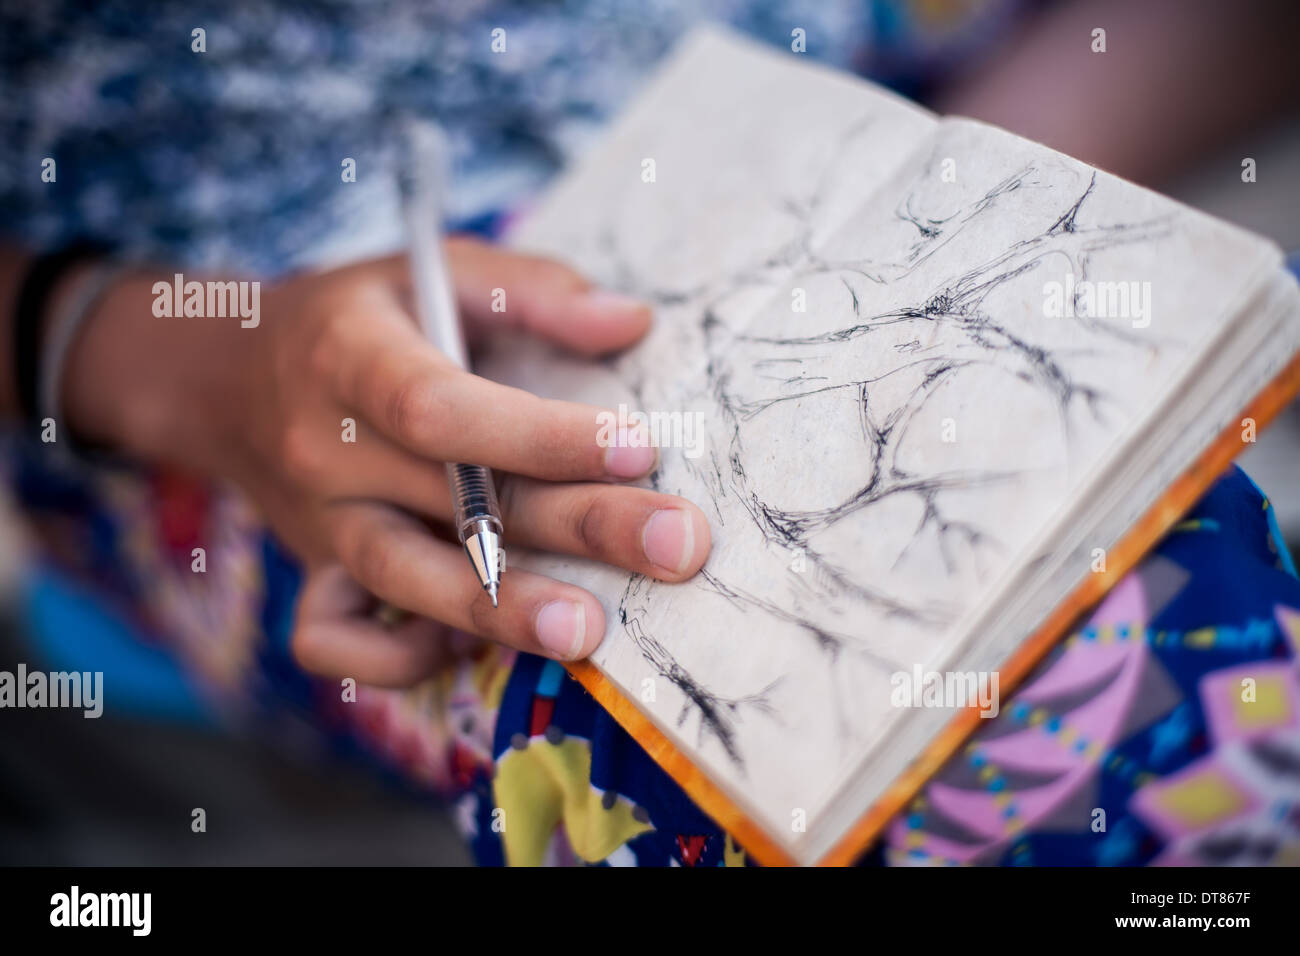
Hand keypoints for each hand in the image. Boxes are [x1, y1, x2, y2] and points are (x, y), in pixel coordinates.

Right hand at [64, 238, 710, 683]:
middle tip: (679, 545)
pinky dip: (395, 655)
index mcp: (352, 357)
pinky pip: (333, 639)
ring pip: (403, 579)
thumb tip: (631, 323)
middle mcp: (327, 447)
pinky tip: (465, 642)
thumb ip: (531, 290)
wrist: (229, 373)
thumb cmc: (359, 316)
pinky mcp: (310, 571)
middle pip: (454, 502)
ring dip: (501, 612)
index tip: (641, 447)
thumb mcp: (432, 270)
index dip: (542, 435)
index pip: (444, 410)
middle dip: (577, 528)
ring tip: (590, 633)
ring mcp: (315, 521)